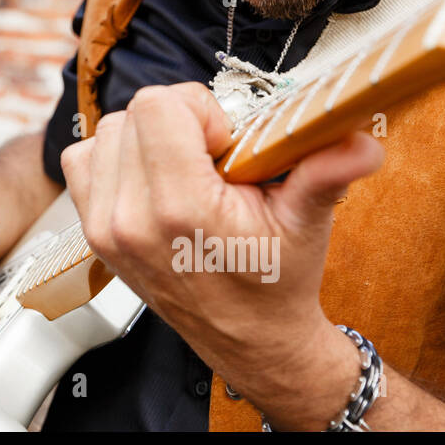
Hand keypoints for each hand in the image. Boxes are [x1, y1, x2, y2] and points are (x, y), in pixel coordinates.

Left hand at [60, 81, 382, 402]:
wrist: (249, 339)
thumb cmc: (275, 281)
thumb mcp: (306, 221)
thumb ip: (326, 171)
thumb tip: (362, 141)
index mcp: (178, 207)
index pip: (157, 105)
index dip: (199, 110)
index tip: (224, 141)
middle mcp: (129, 217)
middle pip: (132, 113)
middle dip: (177, 122)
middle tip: (211, 157)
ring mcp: (104, 226)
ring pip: (106, 132)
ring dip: (144, 137)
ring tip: (183, 168)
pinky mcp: (92, 231)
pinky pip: (83, 160)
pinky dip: (114, 157)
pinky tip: (152, 177)